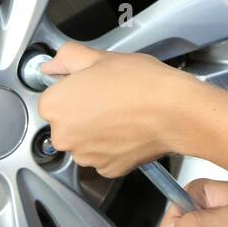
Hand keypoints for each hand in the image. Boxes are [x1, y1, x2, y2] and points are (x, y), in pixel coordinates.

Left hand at [37, 42, 193, 178]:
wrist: (175, 111)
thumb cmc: (141, 83)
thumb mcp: (99, 57)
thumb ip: (67, 58)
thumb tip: (52, 66)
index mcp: (56, 105)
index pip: (52, 97)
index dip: (72, 89)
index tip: (90, 85)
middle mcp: (64, 136)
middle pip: (66, 122)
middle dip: (82, 111)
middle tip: (108, 97)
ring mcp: (85, 156)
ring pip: (84, 140)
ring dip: (96, 130)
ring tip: (121, 113)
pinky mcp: (107, 169)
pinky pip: (102, 155)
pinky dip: (112, 146)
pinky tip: (128, 129)